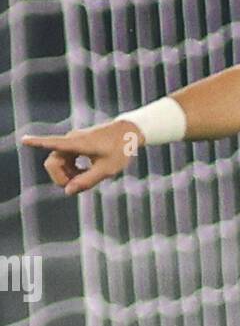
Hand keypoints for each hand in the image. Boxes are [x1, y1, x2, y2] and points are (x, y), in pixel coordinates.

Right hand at [21, 119, 143, 195]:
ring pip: (58, 163)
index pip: (53, 143)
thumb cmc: (120, 150)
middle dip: (60, 178)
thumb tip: (68, 192)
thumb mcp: (106, 170)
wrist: (128, 134)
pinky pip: (65, 161)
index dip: (37, 143)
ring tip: (86, 179)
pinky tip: (85, 173)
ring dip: (67, 175)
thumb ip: (87, 181)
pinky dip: (71, 170)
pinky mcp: (76, 145)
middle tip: (77, 186)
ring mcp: (72, 143)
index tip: (24, 139)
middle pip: (52, 163)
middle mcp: (71, 141)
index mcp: (77, 144)